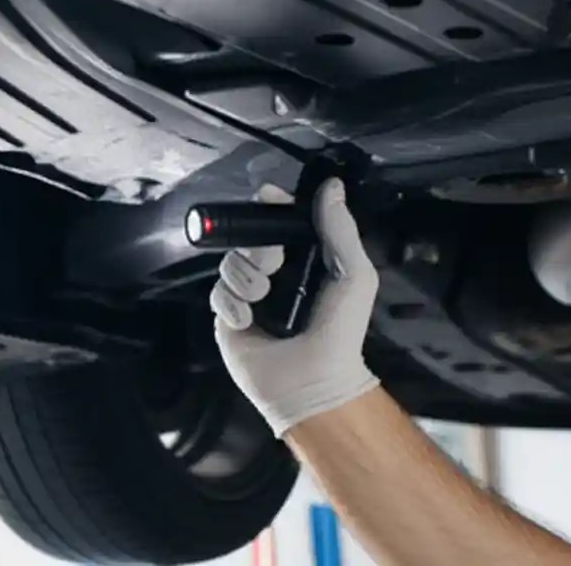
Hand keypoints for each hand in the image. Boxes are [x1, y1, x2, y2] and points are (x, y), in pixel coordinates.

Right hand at [210, 178, 379, 436]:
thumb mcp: (353, 276)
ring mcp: (249, 296)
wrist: (313, 383)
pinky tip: (249, 322)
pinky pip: (217, 295)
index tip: (267, 197)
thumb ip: (341, 230)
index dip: (270, 206)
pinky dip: (232, 305)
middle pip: (247, 239)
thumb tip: (331, 186)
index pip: (278, 221)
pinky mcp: (228, 318)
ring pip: (229, 265)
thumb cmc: (341, 332)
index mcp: (304, 260)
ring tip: (262, 300)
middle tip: (274, 265)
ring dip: (245, 279)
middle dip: (257, 248)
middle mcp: (274, 274)